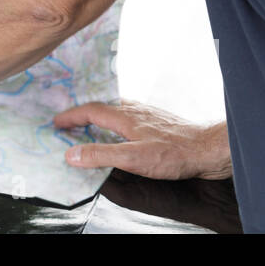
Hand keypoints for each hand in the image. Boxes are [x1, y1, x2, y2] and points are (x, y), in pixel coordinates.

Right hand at [53, 99, 231, 180]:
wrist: (208, 150)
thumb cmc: (173, 155)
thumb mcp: (132, 159)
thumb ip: (101, 155)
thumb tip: (71, 153)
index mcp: (124, 116)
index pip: (90, 110)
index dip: (71, 116)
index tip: (56, 123)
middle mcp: (135, 110)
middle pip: (101, 106)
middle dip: (82, 113)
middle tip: (68, 122)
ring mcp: (148, 114)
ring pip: (116, 109)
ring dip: (99, 115)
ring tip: (90, 124)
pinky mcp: (159, 122)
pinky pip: (129, 115)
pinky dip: (115, 120)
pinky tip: (122, 130)